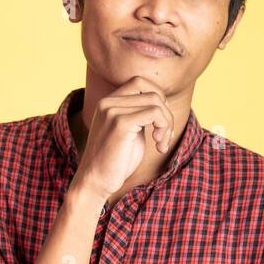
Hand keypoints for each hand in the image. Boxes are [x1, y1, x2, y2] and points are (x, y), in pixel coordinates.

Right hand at [70, 75, 174, 204]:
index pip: (139, 82)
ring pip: (156, 102)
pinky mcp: (120, 123)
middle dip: (166, 113)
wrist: (95, 182)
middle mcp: (108, 102)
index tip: (160, 122)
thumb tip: (162, 100)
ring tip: (162, 143)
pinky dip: (164, 128)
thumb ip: (138, 114)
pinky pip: (155, 113)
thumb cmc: (114, 161)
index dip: (158, 97)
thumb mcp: (128, 131)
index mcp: (107, 102)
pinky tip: (159, 146)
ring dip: (167, 123)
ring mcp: (112, 111)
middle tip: (164, 136)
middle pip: (152, 92)